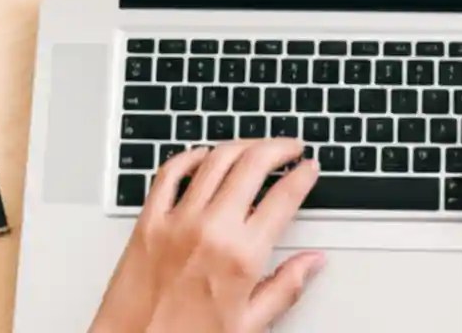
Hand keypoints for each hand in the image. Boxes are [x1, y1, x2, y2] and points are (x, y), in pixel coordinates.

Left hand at [91, 139, 324, 332]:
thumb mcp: (250, 324)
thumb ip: (286, 288)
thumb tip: (313, 262)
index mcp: (242, 257)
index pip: (284, 197)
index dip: (303, 175)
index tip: (309, 168)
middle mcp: (211, 230)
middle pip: (253, 163)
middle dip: (279, 147)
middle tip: (290, 148)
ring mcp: (177, 221)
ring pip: (215, 159)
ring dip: (242, 146)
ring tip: (255, 148)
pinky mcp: (148, 221)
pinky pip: (169, 173)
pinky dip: (190, 156)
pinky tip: (203, 156)